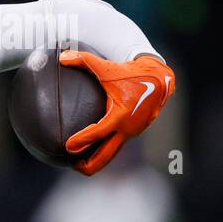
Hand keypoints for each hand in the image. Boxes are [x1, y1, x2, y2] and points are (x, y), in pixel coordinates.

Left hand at [60, 50, 174, 175]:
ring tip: (75, 164)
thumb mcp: (107, 67)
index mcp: (121, 115)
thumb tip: (62, 56)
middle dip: (88, 165)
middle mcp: (128, 128)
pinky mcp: (134, 132)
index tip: (67, 146)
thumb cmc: (130, 73)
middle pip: (106, 155)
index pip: (98, 133)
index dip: (82, 141)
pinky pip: (116, 146)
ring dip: (95, 161)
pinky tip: (89, 152)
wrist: (160, 79)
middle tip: (69, 165)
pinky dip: (103, 151)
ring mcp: (132, 132)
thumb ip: (84, 61)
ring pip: (111, 154)